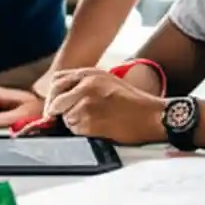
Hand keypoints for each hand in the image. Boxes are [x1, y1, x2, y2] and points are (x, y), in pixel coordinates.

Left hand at [42, 68, 167, 144]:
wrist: (152, 115)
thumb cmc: (132, 101)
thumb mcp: (106, 81)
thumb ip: (84, 84)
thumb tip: (60, 97)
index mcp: (89, 73)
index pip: (57, 81)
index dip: (52, 95)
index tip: (53, 105)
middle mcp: (85, 85)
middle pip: (56, 100)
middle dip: (56, 112)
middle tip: (58, 119)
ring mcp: (87, 102)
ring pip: (65, 117)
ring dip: (73, 123)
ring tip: (91, 122)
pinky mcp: (90, 119)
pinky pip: (75, 129)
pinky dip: (81, 132)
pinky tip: (96, 128)